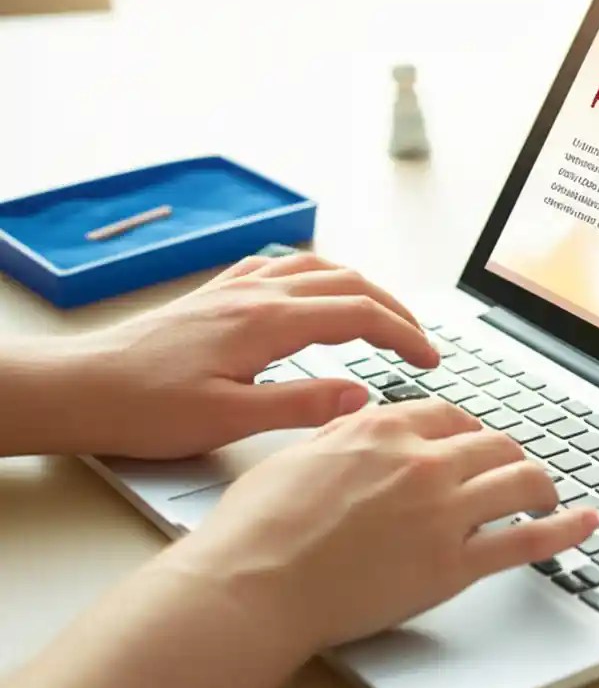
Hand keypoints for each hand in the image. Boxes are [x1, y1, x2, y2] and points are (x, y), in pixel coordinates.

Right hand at [5, 401, 598, 687]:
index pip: (449, 415)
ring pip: (521, 478)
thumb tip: (360, 417)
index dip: (468, 430)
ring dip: (541, 483)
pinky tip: (584, 522)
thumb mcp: (296, 454)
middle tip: (510, 470)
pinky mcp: (453, 562)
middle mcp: (422, 460)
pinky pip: (527, 538)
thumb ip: (341, 433)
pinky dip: (565, 528)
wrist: (251, 583)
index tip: (473, 443)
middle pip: (493, 442)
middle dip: (507, 454)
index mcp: (383, 428)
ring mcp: (443, 510)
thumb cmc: (257, 527)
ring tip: (546, 493)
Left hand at [38, 253, 439, 458]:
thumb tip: (363, 396)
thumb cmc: (144, 408)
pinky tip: (316, 293)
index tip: (431, 361)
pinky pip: (282, 268)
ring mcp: (236, 289)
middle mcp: (256, 293)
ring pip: (319, 270)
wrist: (78, 387)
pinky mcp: (217, 295)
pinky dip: (318, 278)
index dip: (405, 336)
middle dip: (395, 311)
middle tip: (422, 344)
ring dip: (362, 290)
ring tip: (384, 318)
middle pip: (349, 284)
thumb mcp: (230, 419)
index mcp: (268, 321)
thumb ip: (303, 404)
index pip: (360, 316)